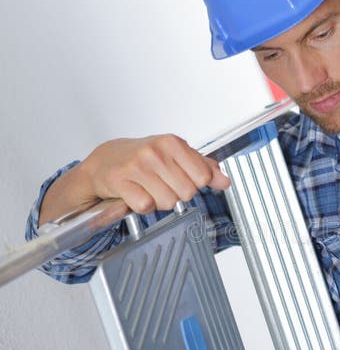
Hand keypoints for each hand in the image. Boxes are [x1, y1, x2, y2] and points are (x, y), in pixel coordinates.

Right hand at [38, 134, 230, 224]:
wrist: (105, 160)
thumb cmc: (141, 158)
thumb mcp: (174, 156)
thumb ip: (202, 167)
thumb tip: (224, 181)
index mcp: (172, 143)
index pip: (203, 176)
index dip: (195, 183)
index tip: (182, 178)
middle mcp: (155, 152)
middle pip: (187, 192)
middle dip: (176, 194)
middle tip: (161, 184)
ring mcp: (137, 166)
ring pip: (168, 202)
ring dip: (159, 201)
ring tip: (148, 188)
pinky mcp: (121, 181)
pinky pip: (146, 206)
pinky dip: (142, 206)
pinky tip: (137, 194)